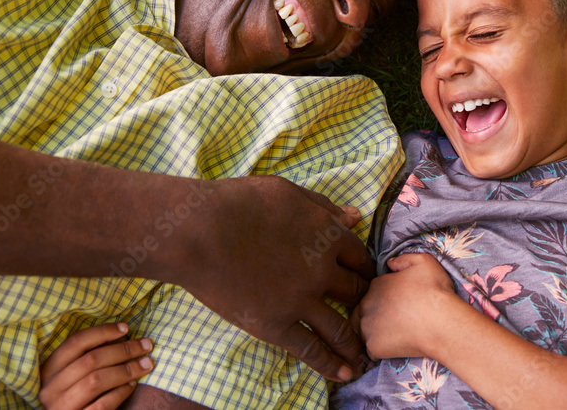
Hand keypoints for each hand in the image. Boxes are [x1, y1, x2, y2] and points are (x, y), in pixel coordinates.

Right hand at [39, 323, 152, 409]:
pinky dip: (121, 391)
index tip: (126, 328)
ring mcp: (62, 407)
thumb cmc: (77, 395)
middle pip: (90, 360)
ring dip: (126, 369)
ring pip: (97, 381)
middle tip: (146, 345)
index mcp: (48, 371)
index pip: (75, 343)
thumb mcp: (73, 374)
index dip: (102, 332)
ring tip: (146, 363)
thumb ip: (88, 357)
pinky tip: (132, 385)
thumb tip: (118, 335)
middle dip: (123, 350)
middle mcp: (50, 389)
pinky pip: (103, 404)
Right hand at [173, 176, 375, 382]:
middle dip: (363, 304)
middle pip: (355, 292)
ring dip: (356, 344)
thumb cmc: (239, 203)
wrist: (198, 231)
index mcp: (328, 236)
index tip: (363, 279)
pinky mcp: (275, 325)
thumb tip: (356, 217)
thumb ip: (324, 207)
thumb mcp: (289, 193)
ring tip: (365, 357)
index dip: (364, 269)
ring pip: (340, 328)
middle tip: (367, 315)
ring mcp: (300, 301)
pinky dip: (330, 364)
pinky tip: (343, 374)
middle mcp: (322, 271)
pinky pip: (311, 349)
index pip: (360, 257)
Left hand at [355, 253, 457, 359]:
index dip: (386, 298)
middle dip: (376, 315)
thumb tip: (390, 263)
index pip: (373, 292)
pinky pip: (371, 350)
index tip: (399, 304)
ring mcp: (367, 328)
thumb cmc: (435, 292)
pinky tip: (396, 346)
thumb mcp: (424, 262)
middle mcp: (366, 305)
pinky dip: (381, 349)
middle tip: (396, 321)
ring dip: (375, 332)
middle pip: (365, 310)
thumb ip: (403, 259)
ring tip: (396, 334)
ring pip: (364, 331)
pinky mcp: (373, 347)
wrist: (442, 324)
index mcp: (376, 285)